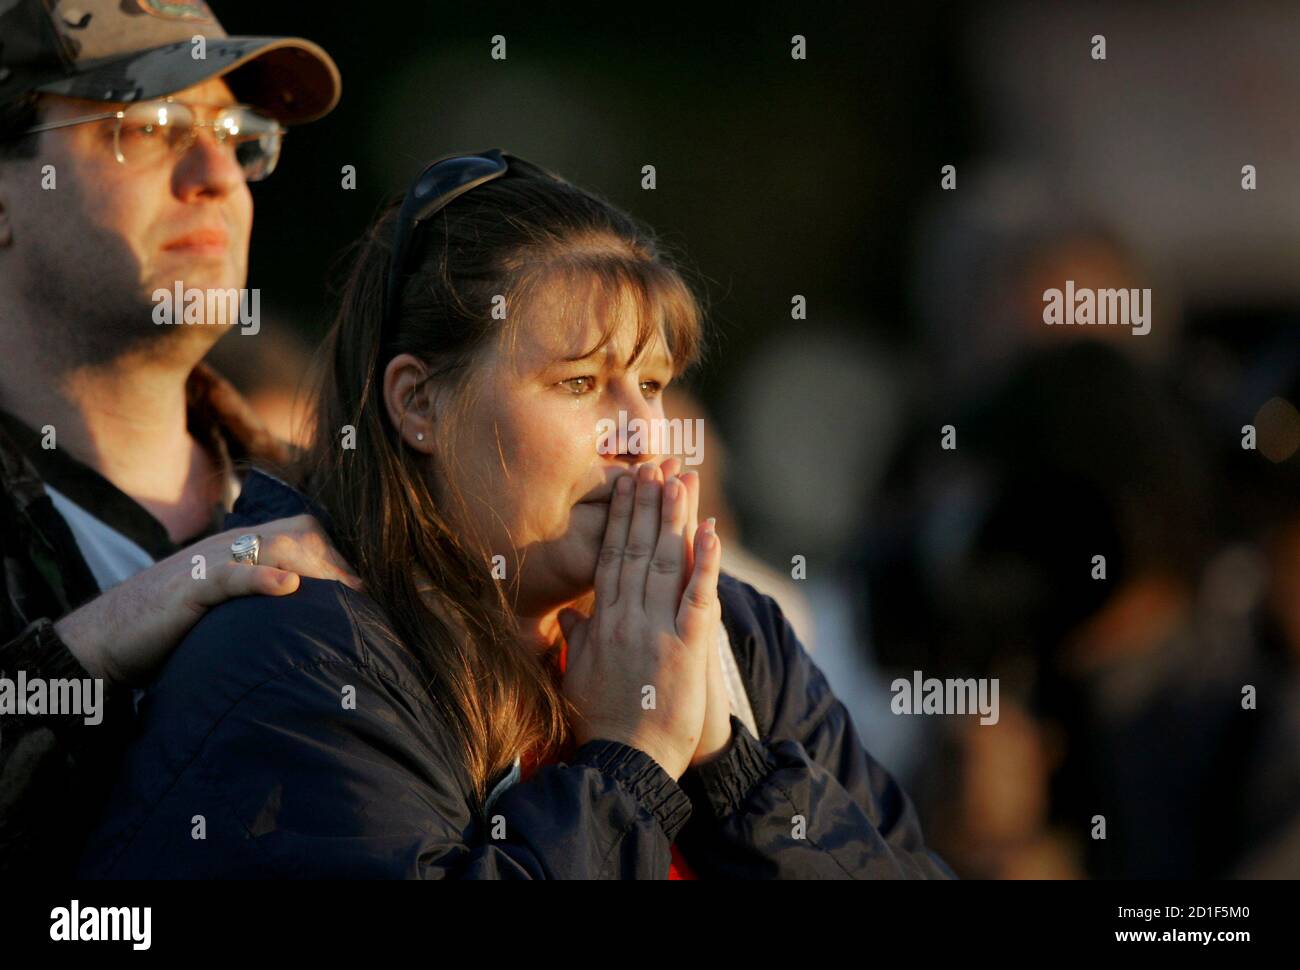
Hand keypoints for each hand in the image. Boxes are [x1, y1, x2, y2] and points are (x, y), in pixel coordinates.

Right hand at [55, 515, 361, 686]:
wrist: (104, 639)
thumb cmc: (166, 629)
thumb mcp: (220, 608)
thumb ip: (255, 604)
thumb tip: (300, 616)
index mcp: (237, 550)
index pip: (300, 533)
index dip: (335, 556)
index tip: (364, 586)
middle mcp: (227, 548)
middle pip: (296, 534)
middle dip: (335, 562)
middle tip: (364, 594)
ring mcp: (207, 565)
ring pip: (272, 548)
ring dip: (314, 568)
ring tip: (346, 590)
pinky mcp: (188, 590)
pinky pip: (228, 576)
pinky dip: (259, 578)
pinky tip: (288, 586)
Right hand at [558, 460, 722, 779]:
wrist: (626, 762)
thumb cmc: (602, 723)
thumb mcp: (577, 677)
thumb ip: (575, 642)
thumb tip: (567, 617)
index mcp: (601, 621)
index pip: (610, 557)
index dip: (621, 518)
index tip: (627, 484)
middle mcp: (626, 617)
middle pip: (636, 548)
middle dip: (646, 503)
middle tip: (653, 464)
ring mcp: (656, 629)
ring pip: (665, 562)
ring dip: (673, 518)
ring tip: (679, 478)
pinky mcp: (686, 647)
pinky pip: (696, 596)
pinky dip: (704, 562)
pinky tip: (709, 531)